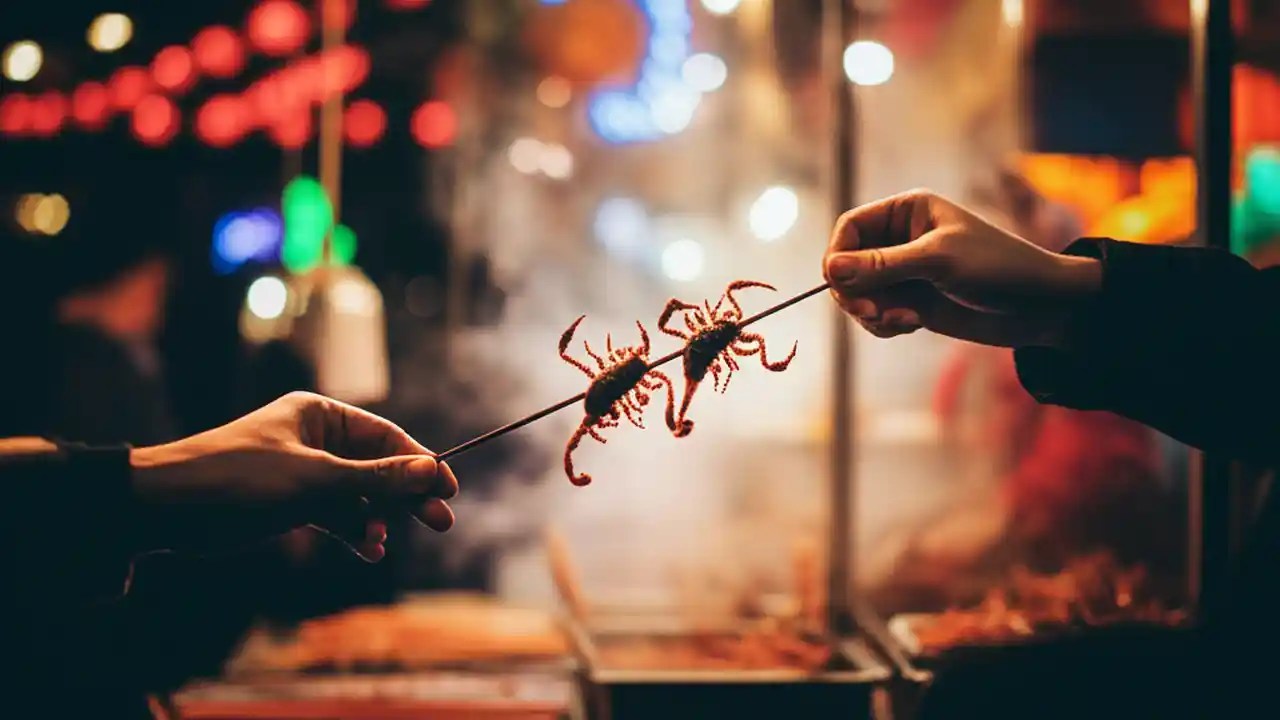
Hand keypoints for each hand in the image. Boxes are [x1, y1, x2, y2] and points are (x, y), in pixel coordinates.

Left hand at [129, 392, 458, 561]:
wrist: (166, 508)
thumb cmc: (238, 479)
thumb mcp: (315, 480)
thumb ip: (376, 477)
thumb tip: (432, 470)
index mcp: (320, 414)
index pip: (386, 437)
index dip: (420, 463)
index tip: (448, 490)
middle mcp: (315, 438)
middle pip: (377, 466)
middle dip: (405, 495)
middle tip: (441, 522)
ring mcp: (303, 471)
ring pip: (357, 494)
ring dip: (375, 517)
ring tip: (385, 542)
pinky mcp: (289, 501)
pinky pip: (334, 513)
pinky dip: (351, 529)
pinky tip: (367, 548)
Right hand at [823, 189, 1101, 347]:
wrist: (1037, 306)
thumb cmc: (996, 267)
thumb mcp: (938, 261)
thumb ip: (882, 266)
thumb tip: (830, 270)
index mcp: (907, 211)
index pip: (850, 227)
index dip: (838, 255)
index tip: (840, 283)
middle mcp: (900, 239)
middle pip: (847, 263)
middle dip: (854, 291)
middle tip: (871, 312)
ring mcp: (904, 273)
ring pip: (858, 293)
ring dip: (870, 312)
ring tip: (901, 321)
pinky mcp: (910, 302)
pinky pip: (876, 315)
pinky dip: (883, 324)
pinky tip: (911, 325)